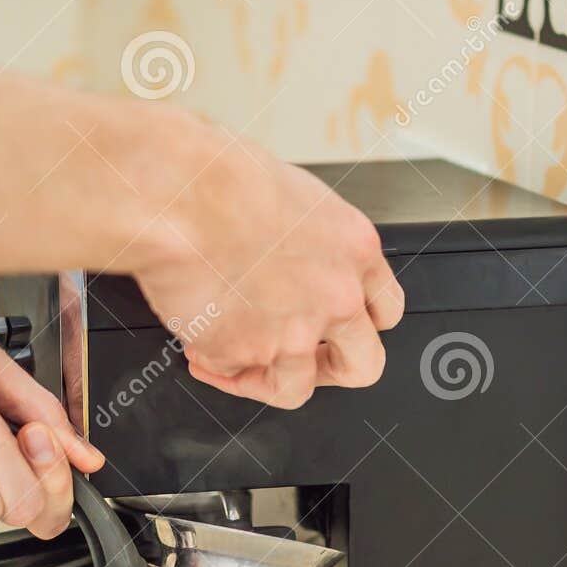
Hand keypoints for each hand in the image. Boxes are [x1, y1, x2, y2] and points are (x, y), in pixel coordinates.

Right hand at [126, 115, 404, 408]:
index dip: (359, 325)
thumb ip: (311, 247)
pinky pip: (231, 372)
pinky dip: (214, 362)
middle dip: (330, 370)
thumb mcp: (296, 200)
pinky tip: (196, 339)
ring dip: (261, 378)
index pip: (385, 311)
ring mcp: (294, 334)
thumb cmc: (224, 178)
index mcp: (355, 251)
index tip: (340, 328)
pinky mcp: (245, 353)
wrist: (181, 195)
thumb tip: (293, 265)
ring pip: (294, 388)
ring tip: (229, 356)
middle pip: (363, 365)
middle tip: (301, 361)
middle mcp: (336, 298)